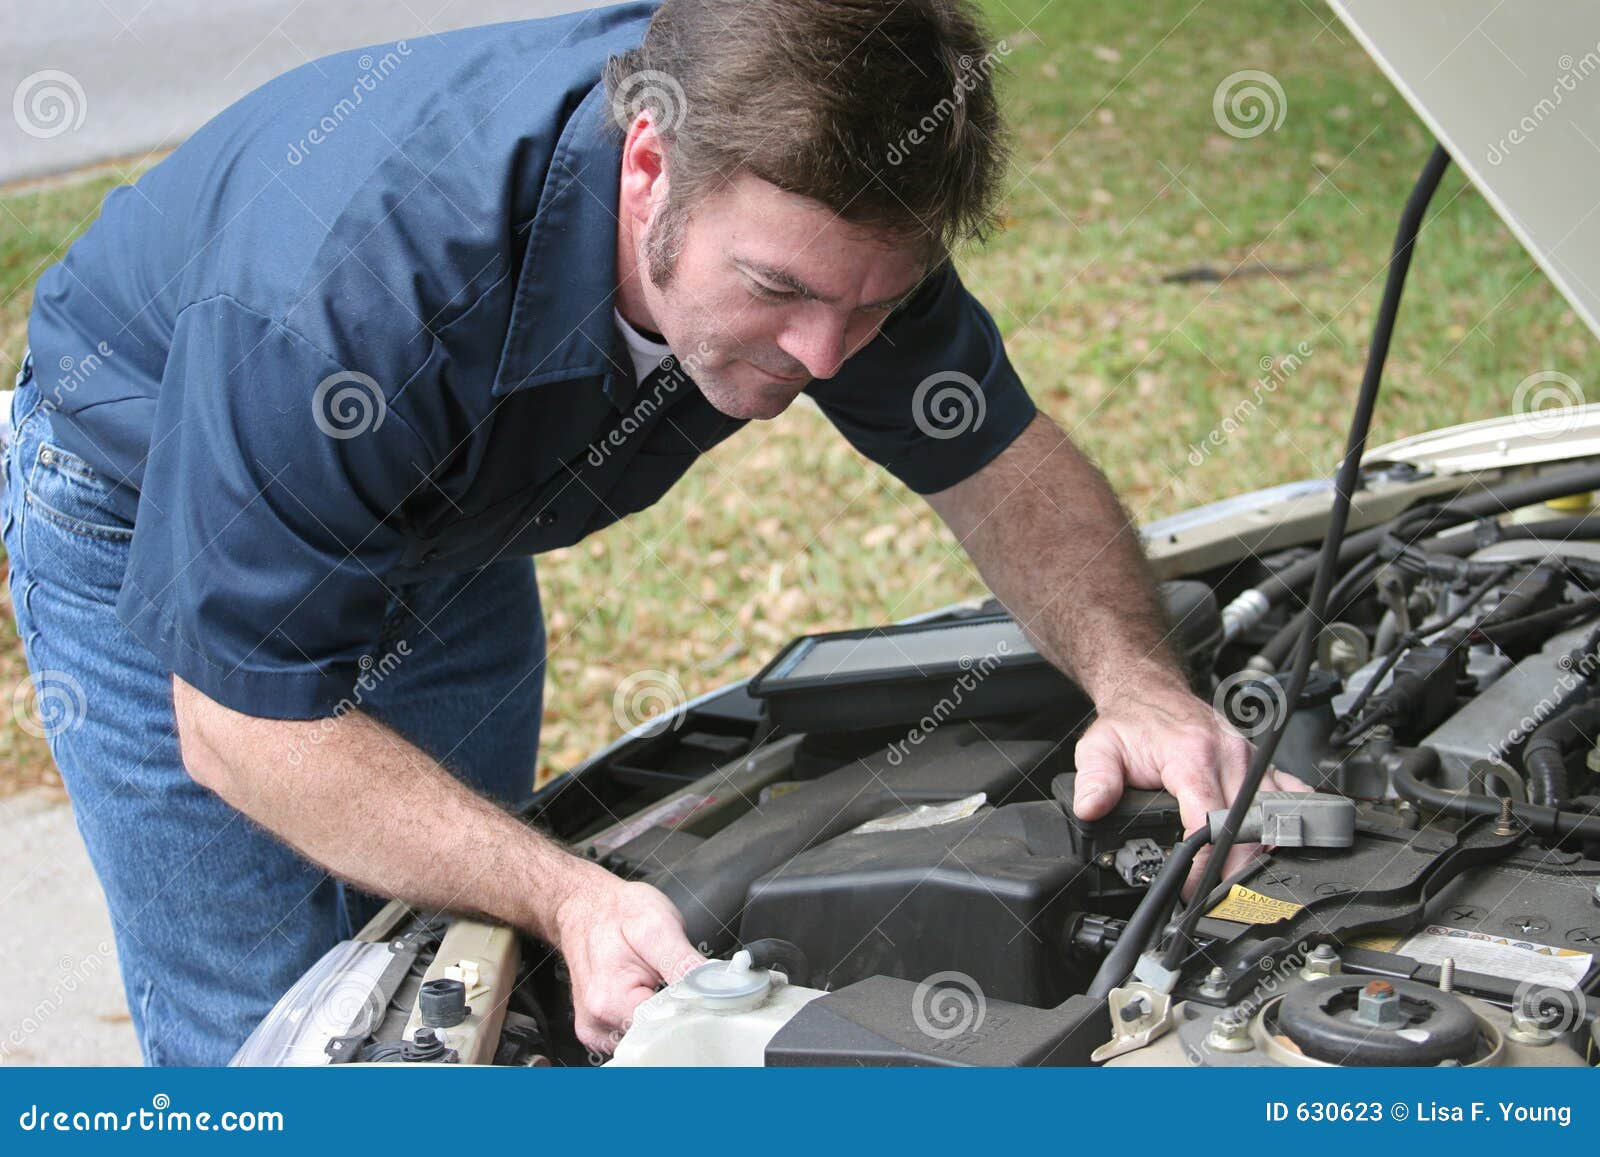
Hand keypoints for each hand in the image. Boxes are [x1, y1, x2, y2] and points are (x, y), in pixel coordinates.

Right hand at [552, 867, 705, 1056]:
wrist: (585, 905)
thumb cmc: (616, 911)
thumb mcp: (658, 925)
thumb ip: (685, 964)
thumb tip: (716, 989)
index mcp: (611, 999)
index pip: (665, 1031)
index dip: (692, 1015)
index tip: (703, 997)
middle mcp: (597, 1021)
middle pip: (656, 1040)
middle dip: (678, 1018)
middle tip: (682, 986)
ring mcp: (595, 1028)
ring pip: (647, 1041)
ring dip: (663, 1020)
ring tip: (660, 987)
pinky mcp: (598, 1028)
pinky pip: (633, 1036)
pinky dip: (648, 1021)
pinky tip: (648, 997)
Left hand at [1070, 674, 1309, 893]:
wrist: (1150, 691)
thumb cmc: (1131, 722)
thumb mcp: (1100, 748)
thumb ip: (1095, 780)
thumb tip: (1091, 808)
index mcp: (1192, 755)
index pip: (1209, 823)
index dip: (1203, 864)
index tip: (1190, 888)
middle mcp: (1229, 755)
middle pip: (1250, 827)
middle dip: (1236, 869)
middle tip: (1218, 897)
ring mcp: (1249, 757)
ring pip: (1274, 815)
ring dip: (1261, 850)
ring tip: (1239, 878)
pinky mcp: (1259, 760)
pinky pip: (1289, 794)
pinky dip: (1284, 821)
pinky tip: (1270, 842)